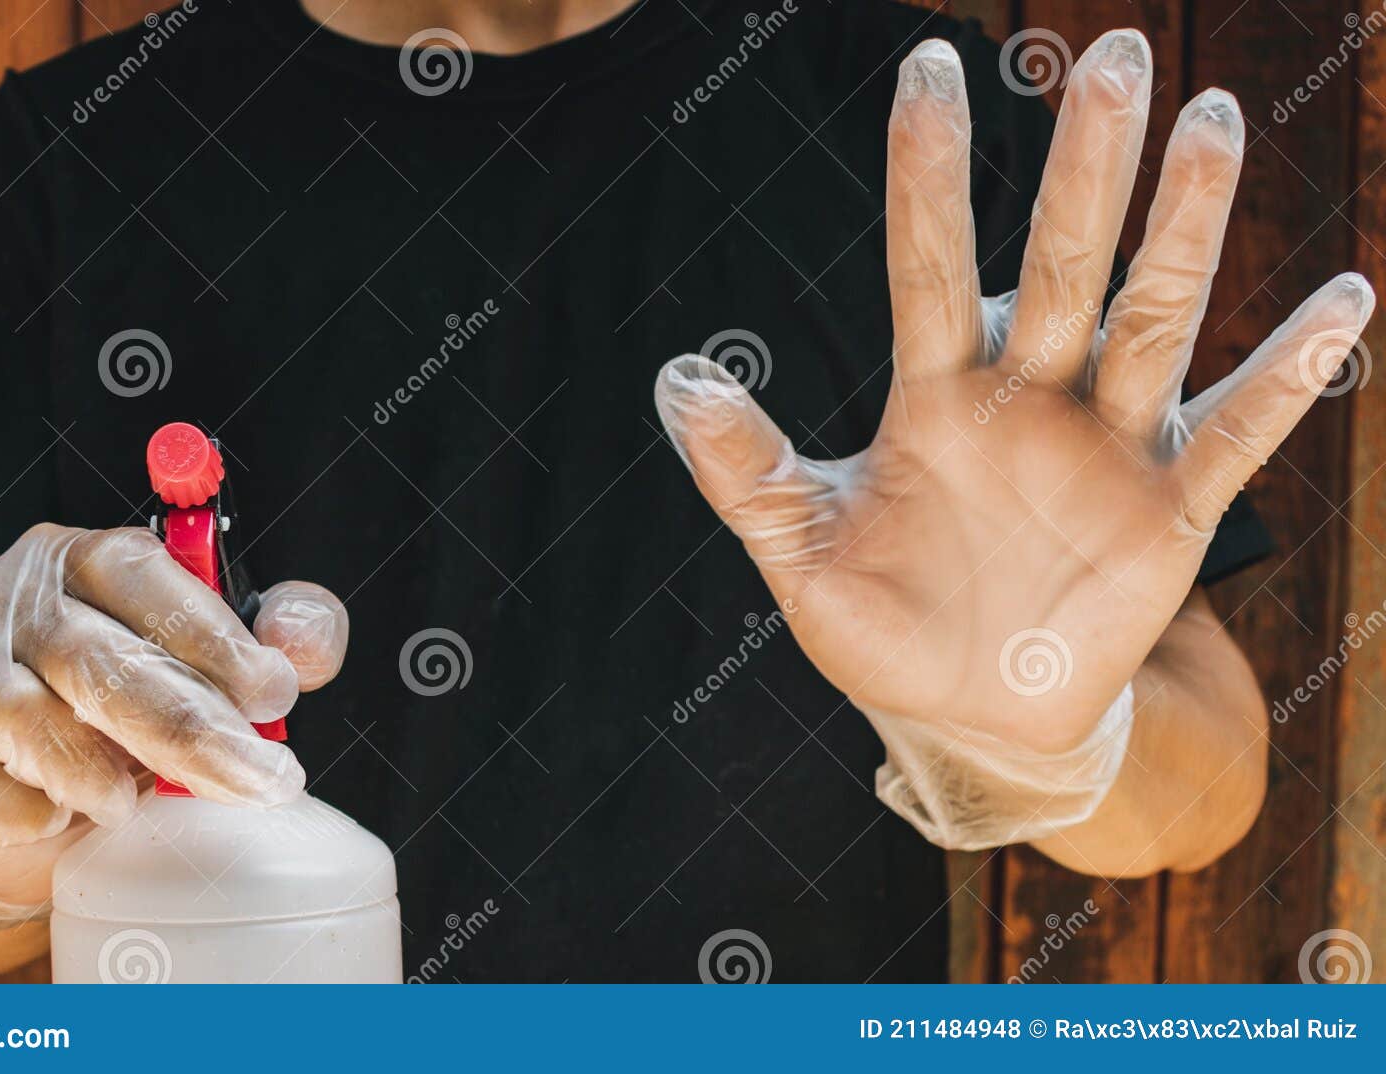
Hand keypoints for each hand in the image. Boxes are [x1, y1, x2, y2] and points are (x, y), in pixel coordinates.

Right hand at [0, 523, 348, 939]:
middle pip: (97, 657)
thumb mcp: (210, 662)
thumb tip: (303, 648)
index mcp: (85, 559)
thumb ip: (274, 639)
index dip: (211, 634)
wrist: (19, 801)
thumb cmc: (131, 711)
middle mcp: (10, 598)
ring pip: (25, 716)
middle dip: (190, 727)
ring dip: (94, 770)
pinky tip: (59, 818)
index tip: (275, 695)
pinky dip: (20, 807)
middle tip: (261, 780)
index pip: (143, 575)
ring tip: (137, 801)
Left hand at [655, 31, 1371, 755]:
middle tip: (1115, 56)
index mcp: (933, 400)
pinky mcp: (1169, 513)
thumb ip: (747, 472)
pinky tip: (1346, 299)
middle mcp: (1025, 401)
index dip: (929, 173)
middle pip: (1061, 267)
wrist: (968, 714)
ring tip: (1213, 121)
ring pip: (1152, 320)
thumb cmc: (882, 624)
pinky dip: (1288, 376)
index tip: (927, 67)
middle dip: (1083, 169)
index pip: (928, 264)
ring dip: (1183, 228)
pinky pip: (1235, 434)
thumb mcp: (800, 552)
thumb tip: (676, 376)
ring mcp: (1104, 449)